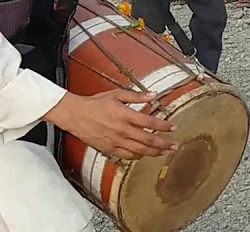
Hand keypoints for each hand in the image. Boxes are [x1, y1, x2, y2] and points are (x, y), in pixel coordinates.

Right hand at [44, 89, 175, 159]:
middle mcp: (121, 130)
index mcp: (124, 115)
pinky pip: (126, 156)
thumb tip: (153, 95)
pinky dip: (137, 156)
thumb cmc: (95, 103)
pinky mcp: (109, 149)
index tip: (173, 128)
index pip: (149, 122)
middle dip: (163, 144)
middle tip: (174, 146)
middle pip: (147, 140)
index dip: (163, 126)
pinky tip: (144, 154)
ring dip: (153, 152)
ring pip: (139, 151)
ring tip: (163, 152)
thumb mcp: (116, 94)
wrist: (75, 115)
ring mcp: (115, 141)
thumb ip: (136, 96)